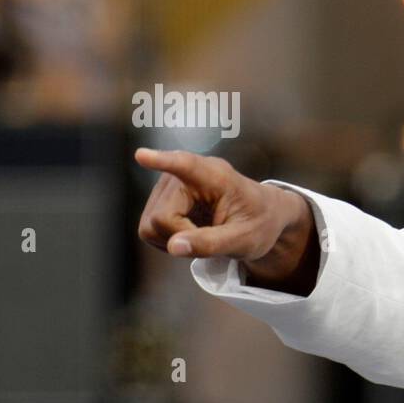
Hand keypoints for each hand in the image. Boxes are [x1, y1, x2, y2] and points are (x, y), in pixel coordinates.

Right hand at [134, 147, 319, 291]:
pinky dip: (170, 238)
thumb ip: (211, 243)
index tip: (142, 156)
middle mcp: (185, 175)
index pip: (186, 166)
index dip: (163, 162)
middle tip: (212, 237)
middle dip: (181, 236)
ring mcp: (168, 184)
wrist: (262, 216)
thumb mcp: (244, 240)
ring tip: (204, 231)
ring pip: (150, 226)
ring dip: (175, 238)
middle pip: (160, 218)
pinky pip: (149, 229)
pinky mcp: (159, 197)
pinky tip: (192, 231)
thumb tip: (174, 246)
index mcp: (217, 176)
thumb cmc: (258, 224)